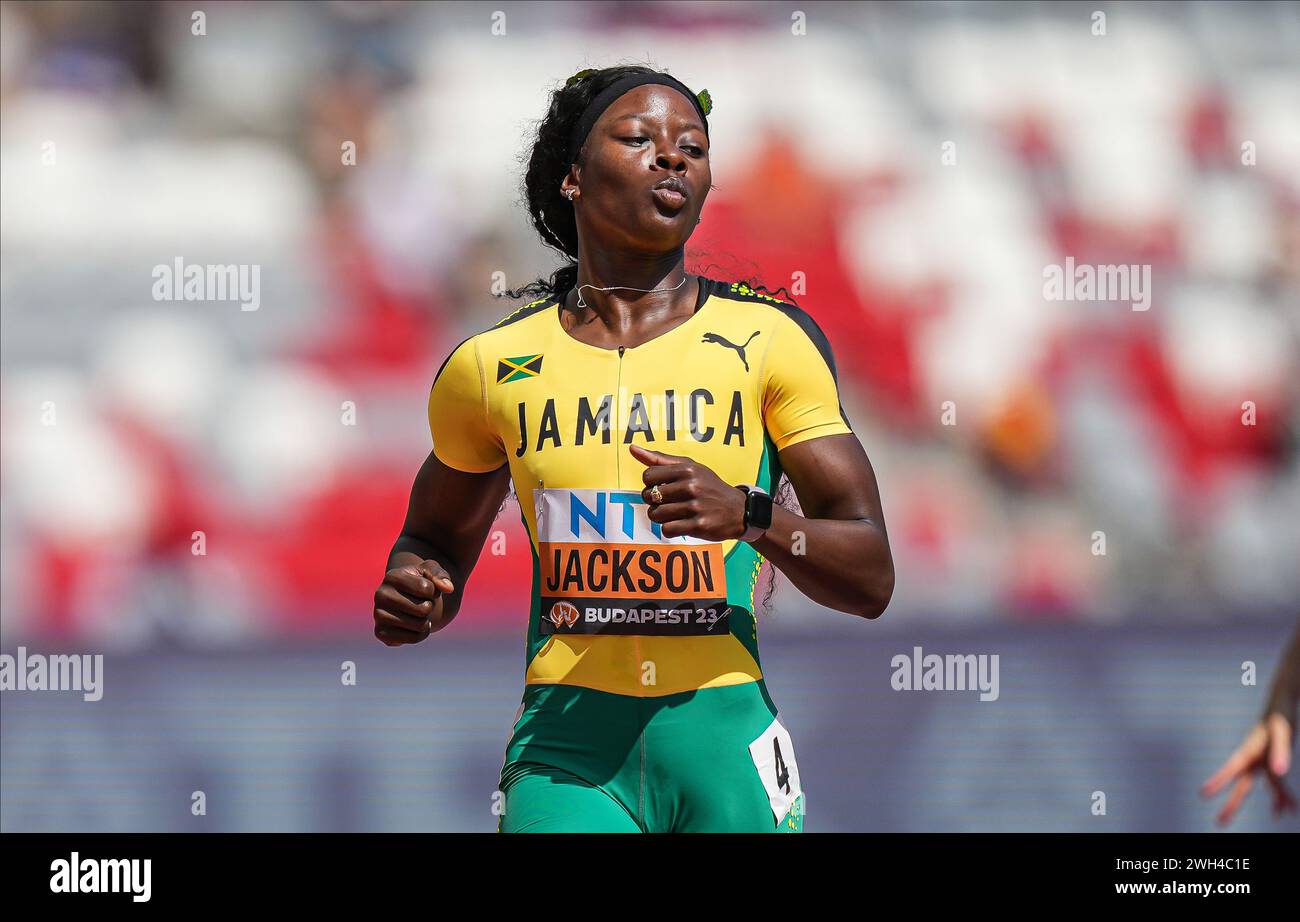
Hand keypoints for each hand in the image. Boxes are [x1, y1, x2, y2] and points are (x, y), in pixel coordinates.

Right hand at [372, 559, 454, 645]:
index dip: (434, 592)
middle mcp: (381, 594)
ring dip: (426, 621)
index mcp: (393, 576)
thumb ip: (441, 575)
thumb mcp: (431, 571)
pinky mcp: (380, 632)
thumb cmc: (420, 582)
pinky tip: (413, 626)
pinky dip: (421, 634)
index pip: (427, 589)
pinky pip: (413, 638)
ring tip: (417, 614)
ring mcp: (378, 614)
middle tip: (421, 603)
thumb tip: (448, 588)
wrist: (407, 600)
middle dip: (429, 607)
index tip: (426, 589)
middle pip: (424, 609)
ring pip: (420, 625)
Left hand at [629, 444, 746, 541]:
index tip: (663, 487)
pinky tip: (681, 523)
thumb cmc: (709, 487)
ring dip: (660, 517)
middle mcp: (691, 486)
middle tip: (669, 502)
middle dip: (655, 501)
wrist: (739, 510)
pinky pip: (667, 529)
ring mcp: (695, 506)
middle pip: (649, 496)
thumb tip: (632, 448)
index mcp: (687, 469)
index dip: (651, 484)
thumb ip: (660, 459)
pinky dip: (670, 529)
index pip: (648, 476)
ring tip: (674, 514)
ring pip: (655, 514)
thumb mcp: (690, 467)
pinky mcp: (698, 525)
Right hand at [1200, 713, 1296, 825]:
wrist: (1283, 700)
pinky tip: (1290, 806)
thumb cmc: (1281, 713)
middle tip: (1219, 822)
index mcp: (1250, 750)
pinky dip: (1283, 794)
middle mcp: (1254, 758)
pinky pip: (1278, 782)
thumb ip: (1280, 749)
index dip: (1217, 781)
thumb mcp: (1282, 729)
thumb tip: (1279, 773)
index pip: (1231, 769)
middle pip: (1242, 785)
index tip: (1202, 793)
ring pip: (1266, 786)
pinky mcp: (1274, 760)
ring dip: (1275, 800)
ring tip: (1281, 815)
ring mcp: (1263, 760)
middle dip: (1233, 804)